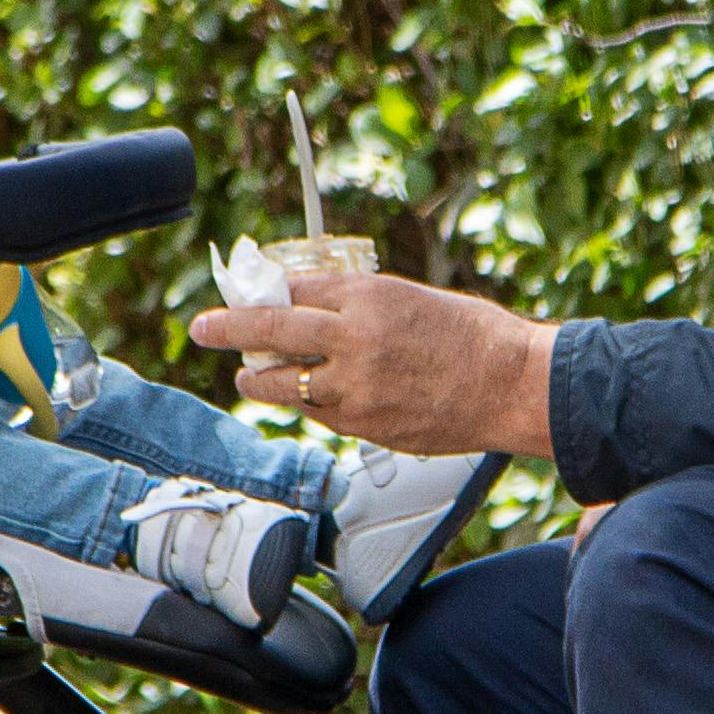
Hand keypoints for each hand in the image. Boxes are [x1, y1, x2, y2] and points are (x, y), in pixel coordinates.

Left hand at [190, 273, 559, 459]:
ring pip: (282, 385)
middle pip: (268, 331)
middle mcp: (353, 339)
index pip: (294, 288)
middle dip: (227, 328)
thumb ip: (356, 305)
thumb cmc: (472, 335)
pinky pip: (317, 413)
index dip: (262, 291)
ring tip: (249, 377)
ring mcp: (355, 387)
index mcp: (367, 295)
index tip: (242, 292)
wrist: (512, 384)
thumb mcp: (409, 298)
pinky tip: (311, 397)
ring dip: (258, 379)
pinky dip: (307, 403)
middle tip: (200, 327)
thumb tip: (305, 307)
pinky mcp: (363, 425)